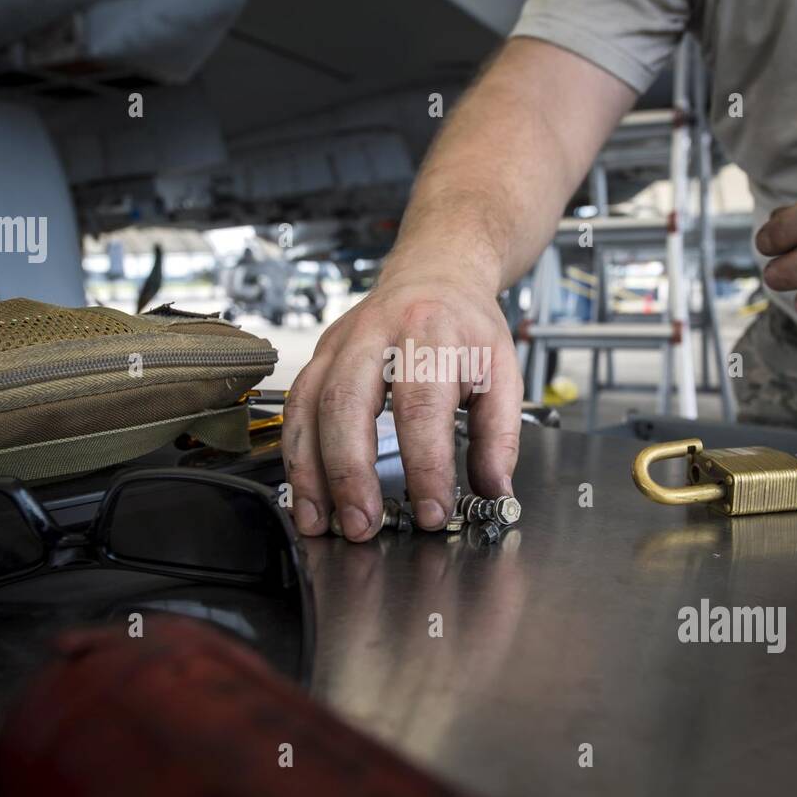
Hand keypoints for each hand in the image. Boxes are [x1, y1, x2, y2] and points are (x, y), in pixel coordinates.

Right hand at [282, 269, 521, 540]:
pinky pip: (294, 407)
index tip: (431, 510)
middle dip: (350, 472)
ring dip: (310, 470)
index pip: (422, 407)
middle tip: (363, 524)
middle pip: (348, 402)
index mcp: (431, 332)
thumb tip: (495, 492)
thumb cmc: (467, 325)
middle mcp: (376, 333)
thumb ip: (499, 436)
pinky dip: (295, 455)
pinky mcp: (319, 355)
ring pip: (309, 406)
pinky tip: (306, 493)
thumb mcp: (502, 372)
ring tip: (321, 522)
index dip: (424, 465)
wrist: (436, 273)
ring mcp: (339, 343)